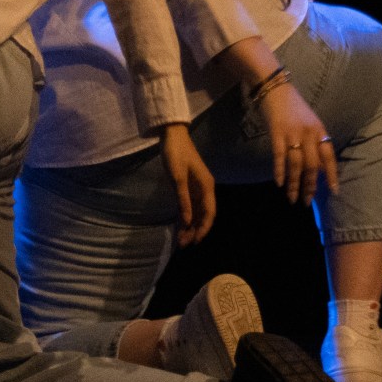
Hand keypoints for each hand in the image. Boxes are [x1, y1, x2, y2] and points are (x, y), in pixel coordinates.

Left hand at [159, 123, 215, 246]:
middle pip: (203, 216)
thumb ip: (183, 200)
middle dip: (195, 231)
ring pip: (196, 213)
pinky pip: (189, 207)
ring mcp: (197, 189)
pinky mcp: (188, 188)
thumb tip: (188, 221)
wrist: (172, 136)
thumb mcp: (177, 177)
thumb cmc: (175, 154)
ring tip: (180, 240)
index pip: (209, 213)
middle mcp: (205, 190)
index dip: (203, 229)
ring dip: (190, 226)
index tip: (195, 242)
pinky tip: (179, 227)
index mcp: (207, 187)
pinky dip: (185, 217)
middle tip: (183, 245)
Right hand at [261, 83, 337, 204]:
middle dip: (310, 186)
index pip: (329, 157)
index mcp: (319, 131)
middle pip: (312, 165)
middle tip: (307, 202)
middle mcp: (309, 133)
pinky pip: (280, 156)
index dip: (332, 175)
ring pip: (296, 164)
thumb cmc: (293, 107)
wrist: (275, 88)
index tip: (334, 191)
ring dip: (294, 184)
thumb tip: (319, 168)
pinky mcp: (277, 132)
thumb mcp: (310, 123)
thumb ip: (315, 143)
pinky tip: (279, 183)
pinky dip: (279, 171)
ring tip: (292, 199)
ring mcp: (293, 133)